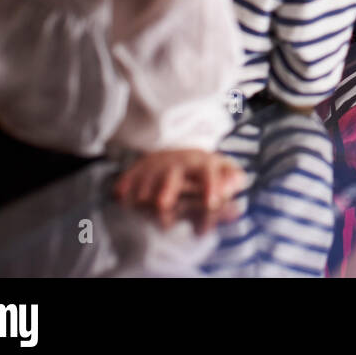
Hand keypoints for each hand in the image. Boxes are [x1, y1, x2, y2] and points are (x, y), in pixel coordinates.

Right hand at [114, 149, 245, 217]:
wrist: (176, 150)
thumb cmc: (202, 169)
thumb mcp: (223, 169)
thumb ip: (232, 179)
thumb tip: (235, 186)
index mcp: (202, 164)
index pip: (208, 172)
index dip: (211, 185)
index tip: (212, 202)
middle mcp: (178, 164)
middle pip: (172, 175)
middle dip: (167, 189)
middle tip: (163, 204)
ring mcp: (155, 167)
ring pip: (147, 179)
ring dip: (144, 192)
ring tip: (141, 204)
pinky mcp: (137, 171)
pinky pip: (128, 178)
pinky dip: (124, 186)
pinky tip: (119, 195)